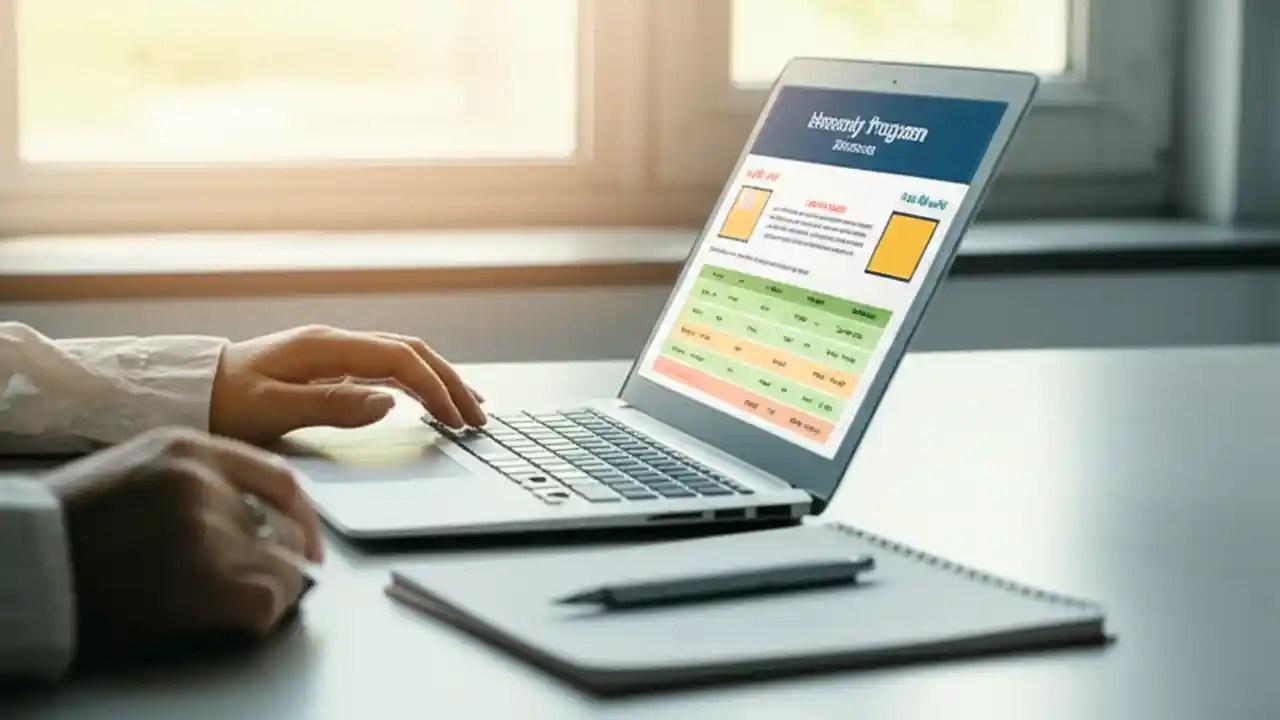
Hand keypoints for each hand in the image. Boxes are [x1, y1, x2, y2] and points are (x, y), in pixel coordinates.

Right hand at [44, 428, 320, 663]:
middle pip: (282, 526)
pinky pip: (267, 600)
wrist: (20, 562)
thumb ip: (192, 482)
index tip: (307, 542)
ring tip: (231, 605)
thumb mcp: (132, 472)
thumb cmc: (66, 528)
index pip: (278, 478)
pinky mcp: (198, 578)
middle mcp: (201, 481)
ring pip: (282, 566)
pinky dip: (263, 615)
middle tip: (261, 583)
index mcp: (187, 448)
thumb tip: (248, 515)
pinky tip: (238, 620)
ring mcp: (201, 528)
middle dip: (279, 560)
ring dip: (267, 592)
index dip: (302, 516)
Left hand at [210, 326, 485, 441]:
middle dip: (451, 383)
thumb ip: (333, 406)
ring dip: (439, 382)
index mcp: (325, 347)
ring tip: (468, 411)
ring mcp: (335, 353)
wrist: (188, 390)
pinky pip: (387, 369)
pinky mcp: (330, 367)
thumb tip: (389, 402)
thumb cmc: (222, 403)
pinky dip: (417, 385)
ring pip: (403, 358)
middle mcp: (336, 342)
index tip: (456, 419)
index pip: (399, 360)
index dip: (435, 388)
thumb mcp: (272, 411)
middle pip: (411, 353)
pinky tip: (432, 402)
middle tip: (479, 418)